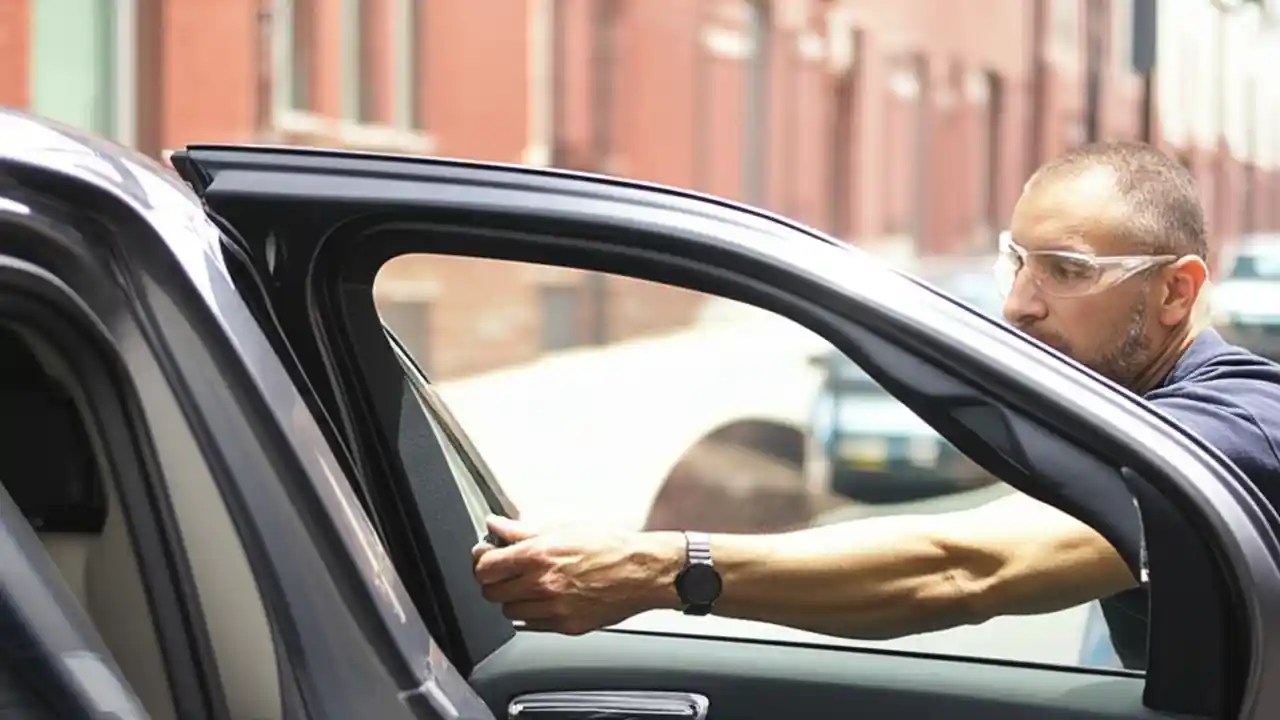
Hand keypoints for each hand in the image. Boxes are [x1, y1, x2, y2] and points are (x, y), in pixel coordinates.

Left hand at [471, 515, 682, 634]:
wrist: (644, 572)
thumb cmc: (612, 546)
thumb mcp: (564, 528)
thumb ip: (522, 530)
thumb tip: (495, 525)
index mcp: (539, 556)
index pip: (486, 568)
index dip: (481, 563)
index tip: (486, 558)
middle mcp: (543, 585)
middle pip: (491, 593)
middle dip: (494, 582)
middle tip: (504, 572)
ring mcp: (554, 609)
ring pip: (510, 611)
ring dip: (513, 598)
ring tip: (529, 585)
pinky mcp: (566, 626)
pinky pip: (532, 625)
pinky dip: (533, 614)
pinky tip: (546, 599)